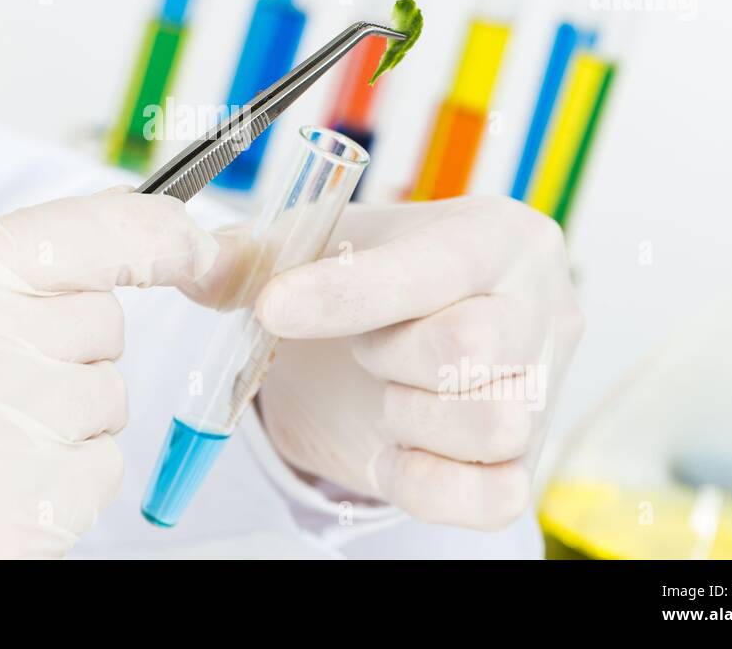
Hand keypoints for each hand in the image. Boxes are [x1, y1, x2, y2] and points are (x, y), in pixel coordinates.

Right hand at [0, 189, 216, 557]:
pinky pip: (100, 471)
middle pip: (105, 326)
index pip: (91, 232)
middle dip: (63, 349)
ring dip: (61, 417)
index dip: (165, 235)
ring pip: (108, 400)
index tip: (201, 250)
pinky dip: (62, 480)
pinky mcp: (13, 526)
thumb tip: (116, 252)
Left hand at [194, 196, 582, 530]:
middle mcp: (540, 306)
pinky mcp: (525, 463)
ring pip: (494, 422)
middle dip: (390, 353)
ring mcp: (543, 390)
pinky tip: (394, 446)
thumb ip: (248, 253)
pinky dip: (428, 482)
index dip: (344, 293)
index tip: (273, 306)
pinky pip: (493, 497)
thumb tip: (188, 260)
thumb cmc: (368, 280)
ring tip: (387, 389)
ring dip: (412, 413)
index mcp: (494, 234)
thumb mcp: (312, 246)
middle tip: (365, 346)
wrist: (405, 333)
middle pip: (472, 348)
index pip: (429, 267)